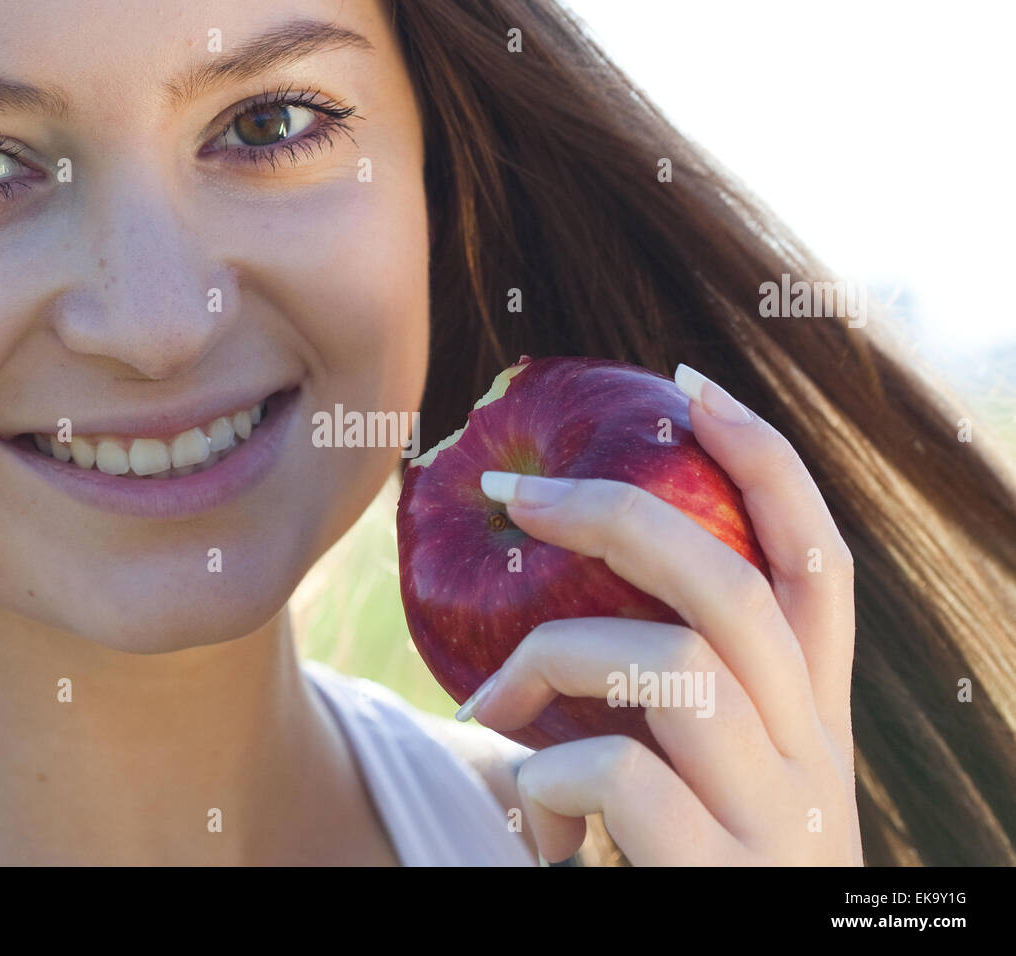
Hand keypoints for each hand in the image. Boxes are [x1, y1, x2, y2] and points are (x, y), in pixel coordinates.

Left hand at [465, 364, 861, 864]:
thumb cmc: (693, 874)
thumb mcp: (710, 781)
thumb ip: (666, 705)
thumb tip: (533, 633)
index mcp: (810, 717)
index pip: (816, 561)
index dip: (763, 463)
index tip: (687, 388)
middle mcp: (812, 757)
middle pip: (735, 585)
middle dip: (619, 514)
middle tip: (518, 490)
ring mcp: (775, 821)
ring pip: (670, 665)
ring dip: (551, 663)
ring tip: (489, 706)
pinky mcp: (720, 877)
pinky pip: (618, 773)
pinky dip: (546, 775)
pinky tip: (529, 810)